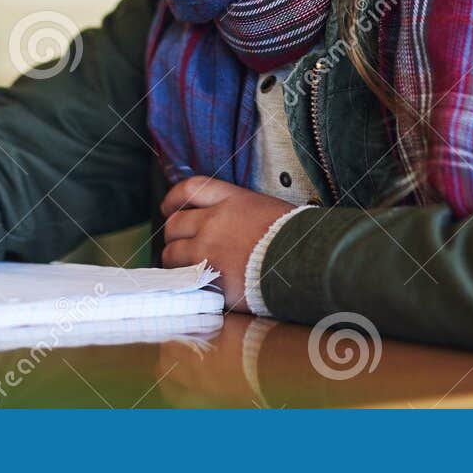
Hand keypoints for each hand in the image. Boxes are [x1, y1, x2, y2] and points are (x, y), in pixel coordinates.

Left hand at [159, 176, 294, 310]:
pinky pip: (183, 278)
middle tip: (176, 244)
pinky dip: (182, 281)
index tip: (169, 208)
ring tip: (182, 268)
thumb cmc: (294, 236)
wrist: (304, 260)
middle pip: (175, 223)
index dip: (174, 198)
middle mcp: (214, 221)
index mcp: (231, 199)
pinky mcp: (210, 277)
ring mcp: (208, 249)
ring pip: (173, 253)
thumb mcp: (266, 209)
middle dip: (172, 235)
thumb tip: (230, 224)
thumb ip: (240, 213)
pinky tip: (189, 283)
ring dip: (173, 260)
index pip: (190, 189)